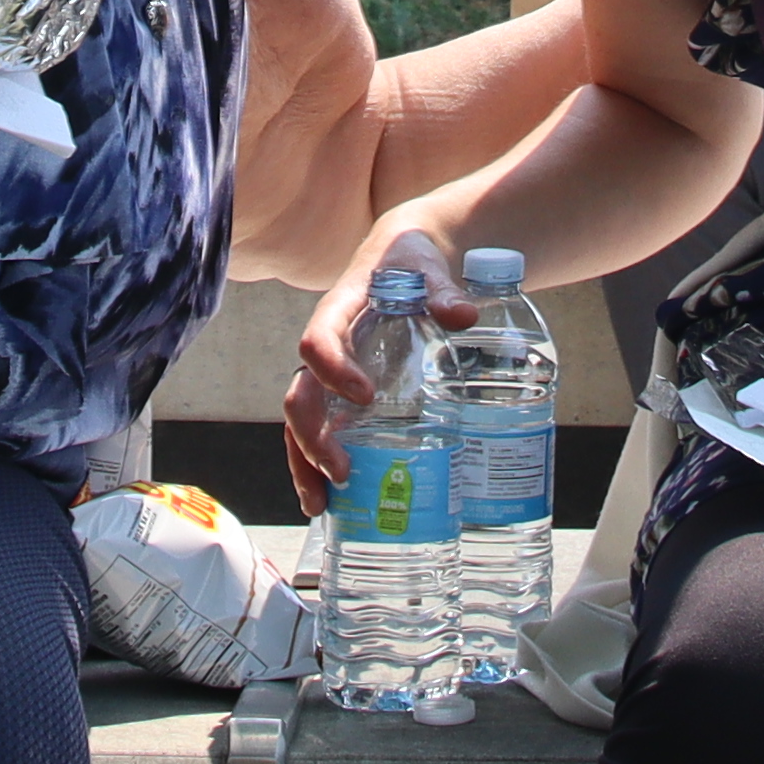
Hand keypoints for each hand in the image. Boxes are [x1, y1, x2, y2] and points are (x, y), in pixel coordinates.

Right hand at [282, 224, 467, 501]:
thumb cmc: (412, 262)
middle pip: (300, 395)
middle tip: (341, 471)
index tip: (364, 397)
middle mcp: (326, 347)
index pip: (318, 341)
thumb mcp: (426, 268)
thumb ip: (442, 291)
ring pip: (301, 421)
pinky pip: (321, 429)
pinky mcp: (342, 392)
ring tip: (320, 505)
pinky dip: (319, 464)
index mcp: (339, 312)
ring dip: (305, 463)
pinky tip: (332, 500)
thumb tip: (463, 317)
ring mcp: (331, 374)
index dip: (334, 371)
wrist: (401, 258)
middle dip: (312, 437)